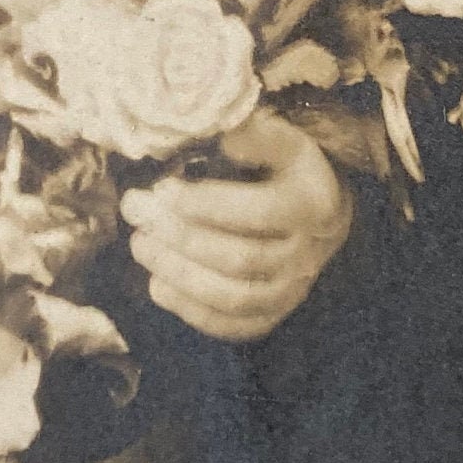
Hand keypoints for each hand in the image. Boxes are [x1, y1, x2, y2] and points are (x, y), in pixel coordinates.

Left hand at [119, 111, 353, 343]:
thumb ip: (259, 135)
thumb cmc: (292, 174)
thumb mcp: (286, 142)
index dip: (206, 204)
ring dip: (179, 274)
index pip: (257, 213)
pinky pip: (231, 327)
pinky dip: (190, 311)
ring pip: (232, 298)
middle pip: (239, 259)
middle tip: (137, 213)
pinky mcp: (272, 316)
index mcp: (311, 207)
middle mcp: (305, 257)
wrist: (325, 220)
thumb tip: (224, 137)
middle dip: (180, 238)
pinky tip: (157, 285)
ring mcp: (289, 293)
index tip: (162, 188)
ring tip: (140, 245)